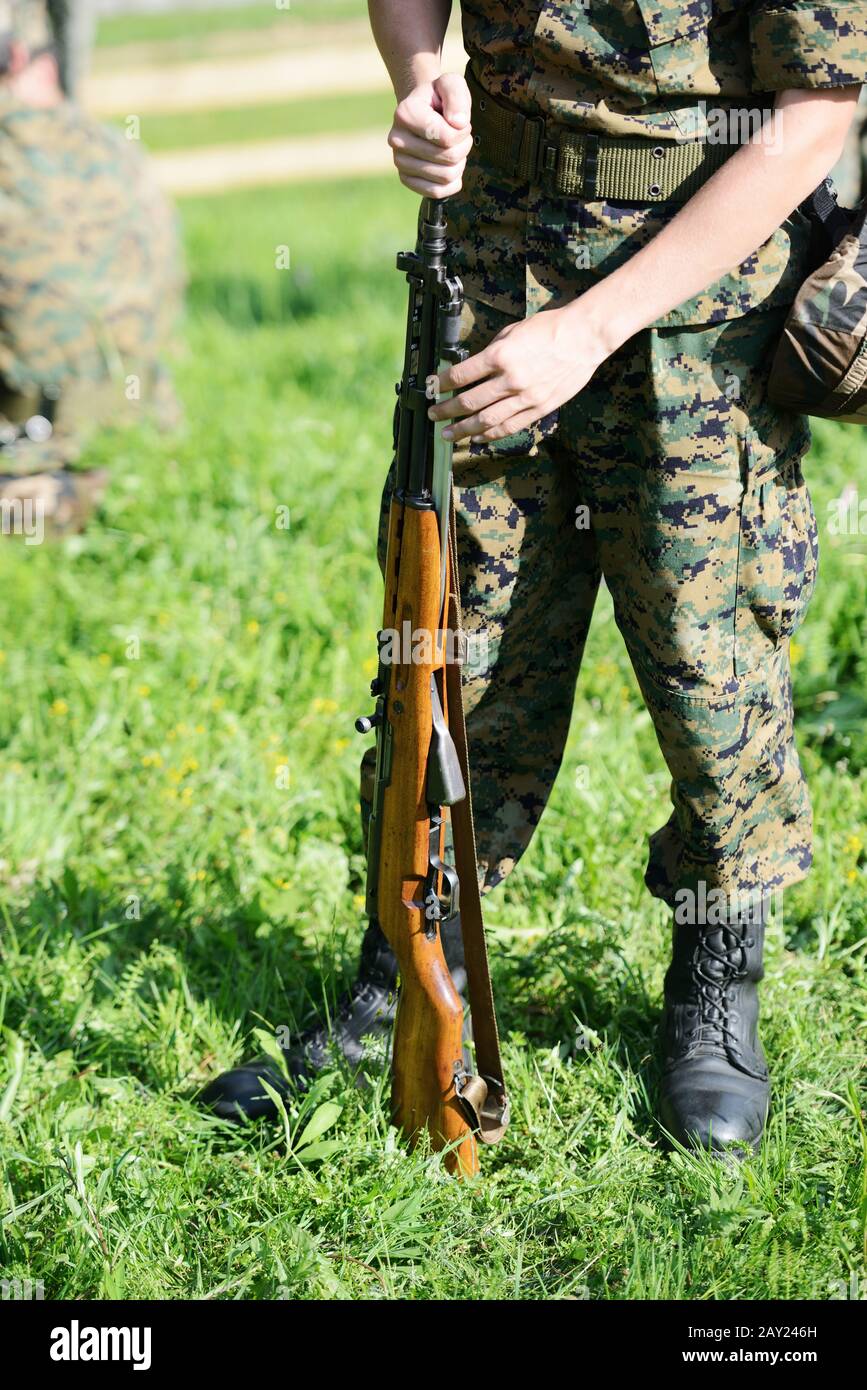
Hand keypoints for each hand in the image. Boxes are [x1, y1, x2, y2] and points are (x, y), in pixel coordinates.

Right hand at [388, 73, 472, 197]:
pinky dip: (452, 182)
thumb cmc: (439, 98)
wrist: (423, 111)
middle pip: (448, 158)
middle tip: (459, 136)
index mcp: (405, 113)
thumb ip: (457, 95)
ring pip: (446, 176)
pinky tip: (450, 166)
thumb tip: (458, 123)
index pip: (447, 138)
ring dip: (459, 163)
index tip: (460, 121)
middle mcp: (397, 140)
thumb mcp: (451, 84)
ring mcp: (399, 162)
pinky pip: (437, 192)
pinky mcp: (405, 179)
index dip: (464, 132)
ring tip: (453, 148)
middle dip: (463, 147)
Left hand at [429, 303, 612, 442]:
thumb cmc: (549, 329)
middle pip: (470, 402)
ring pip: (487, 420)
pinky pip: (510, 426)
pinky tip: (477, 438)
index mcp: (500, 355)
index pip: (462, 375)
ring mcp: (525, 397)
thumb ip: (492, 351)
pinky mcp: (539, 408)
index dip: (442, 384)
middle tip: (433, 415)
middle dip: (447, 411)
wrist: (584, 337)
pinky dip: (491, 435)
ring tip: (448, 434)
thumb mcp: (513, 331)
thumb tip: (473, 367)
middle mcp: (510, 379)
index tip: (431, 388)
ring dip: (464, 429)